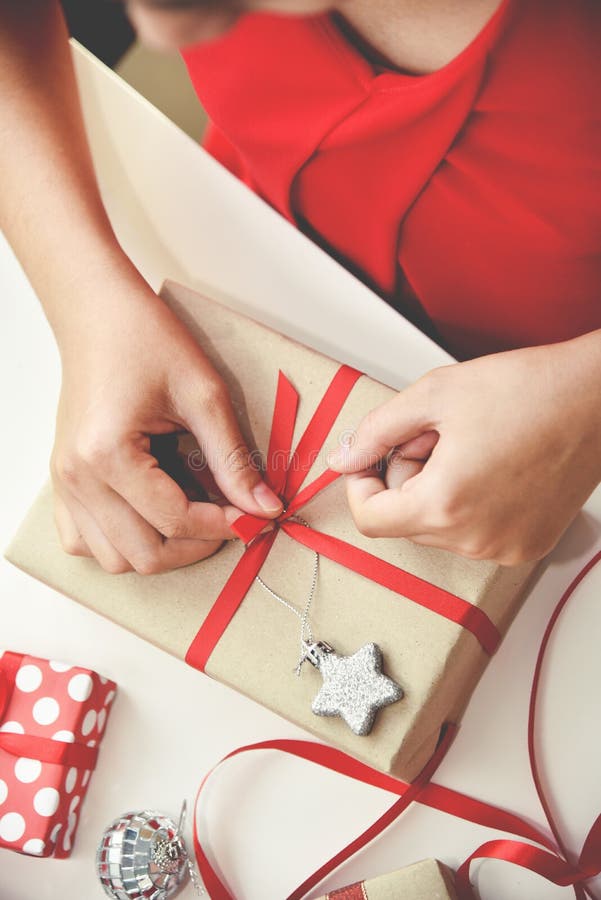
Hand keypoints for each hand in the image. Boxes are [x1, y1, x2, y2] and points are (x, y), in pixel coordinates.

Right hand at [51, 271, 281, 573]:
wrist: (97, 312)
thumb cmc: (145, 339)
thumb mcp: (204, 395)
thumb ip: (233, 459)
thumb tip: (264, 506)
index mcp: (108, 453)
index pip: (174, 520)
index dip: (223, 525)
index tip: (254, 516)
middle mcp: (78, 477)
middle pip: (142, 553)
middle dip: (195, 547)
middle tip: (230, 522)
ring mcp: (64, 483)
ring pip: (112, 558)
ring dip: (158, 550)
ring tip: (193, 520)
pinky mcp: (62, 481)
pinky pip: (82, 541)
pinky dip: (118, 543)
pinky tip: (148, 520)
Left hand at [329, 334, 600, 564]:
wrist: (597, 397)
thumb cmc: (530, 389)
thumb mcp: (434, 396)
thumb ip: (376, 431)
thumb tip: (343, 458)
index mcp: (447, 504)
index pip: (371, 520)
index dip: (361, 484)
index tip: (370, 458)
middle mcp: (476, 539)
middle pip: (405, 520)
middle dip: (407, 475)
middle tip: (438, 434)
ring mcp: (506, 547)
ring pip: (438, 526)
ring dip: (438, 487)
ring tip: (472, 446)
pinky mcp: (529, 545)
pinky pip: (474, 531)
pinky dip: (470, 501)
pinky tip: (494, 464)